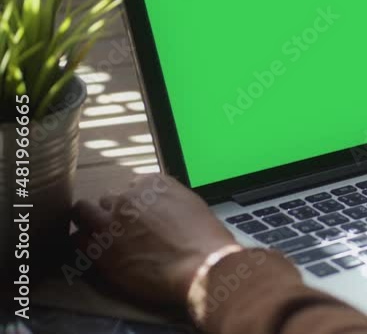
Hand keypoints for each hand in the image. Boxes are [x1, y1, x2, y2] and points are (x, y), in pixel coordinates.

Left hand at [72, 174, 236, 307]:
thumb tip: (159, 211)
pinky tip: (93, 251)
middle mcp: (128, 197)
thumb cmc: (206, 239)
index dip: (137, 203)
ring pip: (84, 212)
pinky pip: (77, 239)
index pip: (133, 186)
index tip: (142, 216)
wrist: (202, 266)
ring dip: (92, 222)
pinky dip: (84, 242)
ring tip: (103, 237)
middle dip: (114, 211)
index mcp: (153, 183)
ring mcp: (110, 221)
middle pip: (108, 198)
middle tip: (123, 228)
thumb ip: (168, 201)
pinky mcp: (99, 248)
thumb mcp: (191, 205)